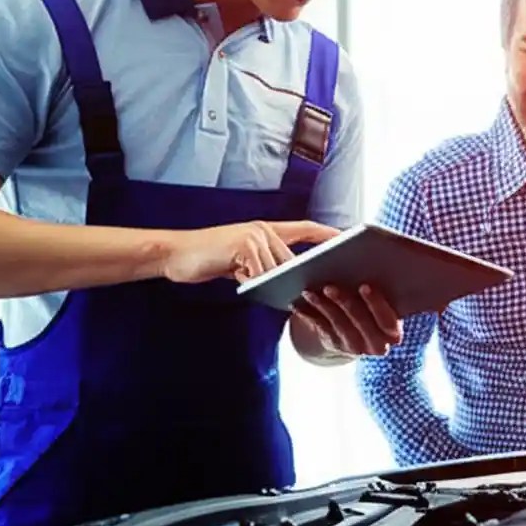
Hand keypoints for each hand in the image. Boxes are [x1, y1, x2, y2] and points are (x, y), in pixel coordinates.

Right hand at [161, 220, 339, 283]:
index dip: (327, 234)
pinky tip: (248, 287)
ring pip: (276, 268)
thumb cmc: (209, 259)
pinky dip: (256, 283)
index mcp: (266, 230)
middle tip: (308, 294)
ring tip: (278, 297)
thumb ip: (263, 268)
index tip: (349, 239)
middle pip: (292, 258)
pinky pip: (259, 271)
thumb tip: (288, 287)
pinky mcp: (242, 246)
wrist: (176, 254)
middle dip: (299, 277)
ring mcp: (253, 235)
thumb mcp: (242, 262)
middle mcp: (263, 229)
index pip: (305, 228)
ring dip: (274, 284)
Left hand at [293, 284, 402, 356]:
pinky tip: (296, 303)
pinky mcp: (335, 345)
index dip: (377, 304)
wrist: (361, 328)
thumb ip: (383, 286)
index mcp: (394, 331)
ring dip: (323, 307)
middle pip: (362, 324)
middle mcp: (377, 345)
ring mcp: (355, 347)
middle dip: (345, 304)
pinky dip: (308, 315)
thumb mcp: (383, 298)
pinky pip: (320, 329)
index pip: (388, 322)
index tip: (364, 285)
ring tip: (309, 291)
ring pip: (339, 327)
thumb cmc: (375, 302)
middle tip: (330, 286)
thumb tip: (373, 256)